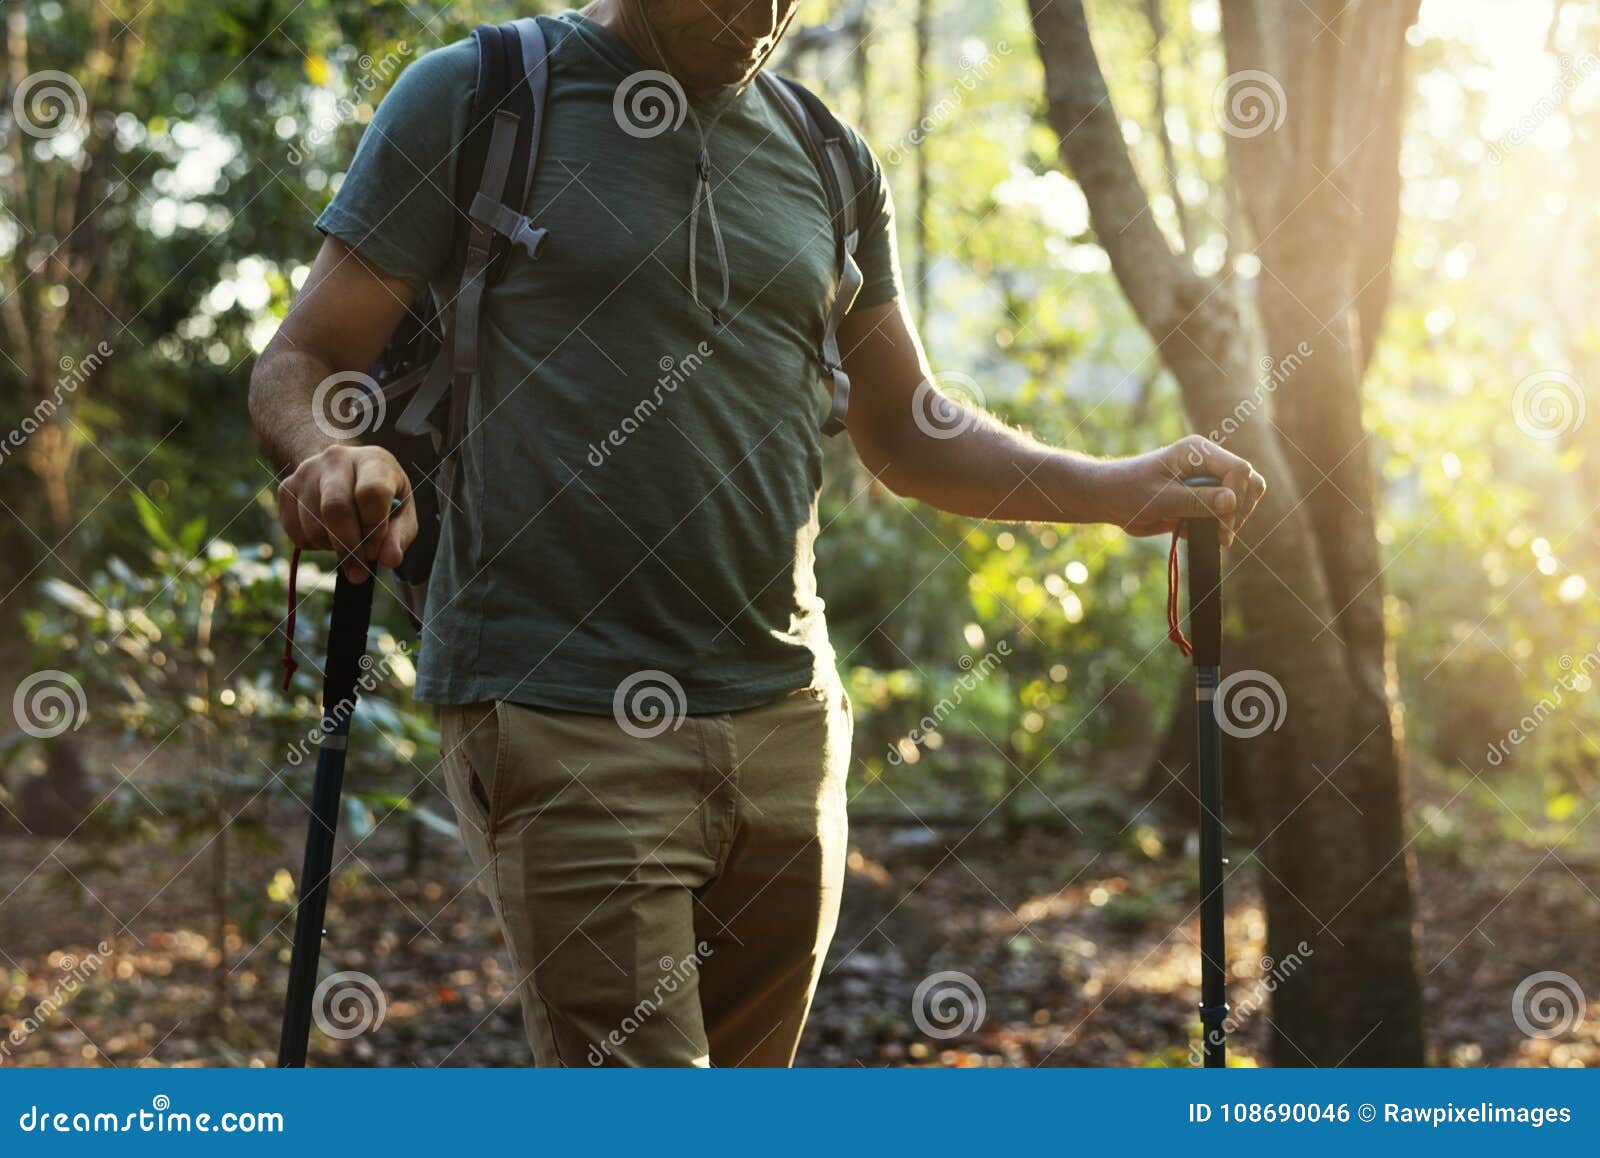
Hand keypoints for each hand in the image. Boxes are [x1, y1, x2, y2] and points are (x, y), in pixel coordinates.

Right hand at [275, 444, 416, 581]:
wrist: (346, 473)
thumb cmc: (381, 496)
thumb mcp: (402, 513)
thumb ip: (399, 536)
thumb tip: (390, 559)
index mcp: (374, 460)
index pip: (371, 492)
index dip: (374, 529)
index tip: (375, 552)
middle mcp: (337, 459)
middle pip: (335, 508)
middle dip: (348, 547)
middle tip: (359, 572)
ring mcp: (307, 471)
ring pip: (313, 525)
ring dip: (332, 548)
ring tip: (348, 544)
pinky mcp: (286, 487)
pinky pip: (296, 532)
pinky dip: (314, 546)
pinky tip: (330, 535)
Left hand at [1098, 435, 1265, 546]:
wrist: (1108, 500)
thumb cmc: (1128, 491)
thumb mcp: (1161, 499)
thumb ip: (1197, 500)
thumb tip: (1232, 501)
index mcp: (1198, 452)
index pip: (1239, 470)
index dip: (1236, 498)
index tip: (1221, 524)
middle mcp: (1208, 463)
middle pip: (1249, 483)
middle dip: (1240, 510)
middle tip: (1221, 533)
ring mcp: (1207, 481)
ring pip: (1241, 500)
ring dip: (1230, 521)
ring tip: (1212, 536)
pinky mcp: (1202, 499)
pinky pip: (1224, 514)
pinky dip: (1216, 528)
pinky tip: (1193, 532)